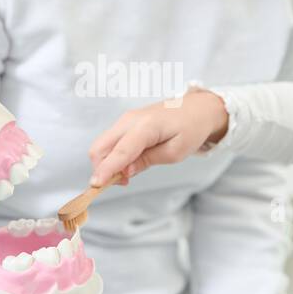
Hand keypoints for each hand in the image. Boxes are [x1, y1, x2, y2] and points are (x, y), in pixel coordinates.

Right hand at [87, 90, 228, 185]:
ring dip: (107, 164)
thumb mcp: (175, 151)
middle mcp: (130, 119)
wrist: (197, 108)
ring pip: (102, 145)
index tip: (95, 186)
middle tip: (124, 182)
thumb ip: (147, 160)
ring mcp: (125, 119)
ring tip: (129, 173)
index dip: (107, 170)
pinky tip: (129, 163)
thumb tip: (125, 171)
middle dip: (102, 169)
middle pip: (100, 147)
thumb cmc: (190, 128)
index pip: (120, 151)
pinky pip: (110, 142)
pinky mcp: (125, 123)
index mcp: (146, 126)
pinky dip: (112, 157)